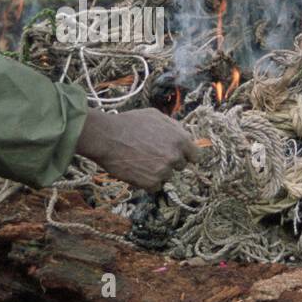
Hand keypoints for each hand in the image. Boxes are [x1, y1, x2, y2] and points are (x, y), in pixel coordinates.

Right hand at [75, 108, 201, 191]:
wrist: (106, 137)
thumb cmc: (128, 123)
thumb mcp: (154, 115)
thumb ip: (173, 127)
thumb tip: (183, 136)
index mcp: (180, 139)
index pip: (195, 155)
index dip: (185, 155)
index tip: (178, 156)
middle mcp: (175, 156)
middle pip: (180, 166)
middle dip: (169, 162)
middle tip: (151, 155)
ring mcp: (164, 171)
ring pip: (167, 176)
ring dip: (157, 172)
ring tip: (139, 160)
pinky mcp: (151, 183)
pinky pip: (155, 186)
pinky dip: (146, 181)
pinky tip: (135, 169)